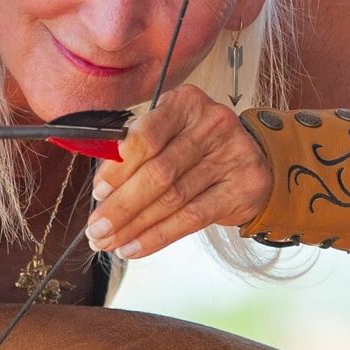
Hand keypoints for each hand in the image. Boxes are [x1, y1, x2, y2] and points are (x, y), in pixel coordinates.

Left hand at [83, 85, 269, 258]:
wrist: (252, 158)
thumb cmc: (197, 146)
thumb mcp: (168, 133)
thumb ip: (136, 151)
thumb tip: (101, 191)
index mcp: (185, 103)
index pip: (146, 137)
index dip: (118, 169)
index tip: (99, 192)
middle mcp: (212, 124)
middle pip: (159, 172)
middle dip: (122, 205)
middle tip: (97, 228)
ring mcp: (232, 156)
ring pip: (173, 199)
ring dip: (135, 226)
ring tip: (111, 241)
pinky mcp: (243, 188)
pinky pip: (193, 218)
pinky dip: (159, 236)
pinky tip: (136, 246)